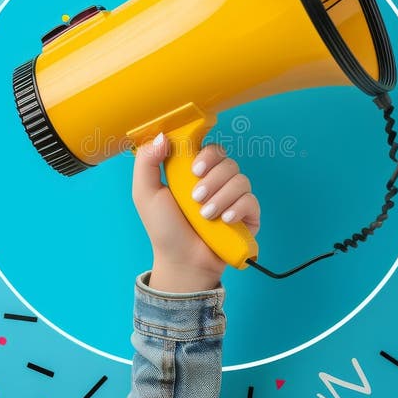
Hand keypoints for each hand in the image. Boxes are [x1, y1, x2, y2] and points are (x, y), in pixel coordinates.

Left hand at [132, 133, 260, 292]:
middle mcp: (217, 182)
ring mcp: (233, 198)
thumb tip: (162, 136)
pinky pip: (251, 200)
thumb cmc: (164, 229)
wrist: (181, 261)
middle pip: (228, 162)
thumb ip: (146, 161)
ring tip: (205, 215)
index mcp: (194, 172)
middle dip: (212, 179)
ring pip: (240, 180)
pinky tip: (223, 220)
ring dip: (221, 197)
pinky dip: (237, 208)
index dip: (206, 154)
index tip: (195, 170)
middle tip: (196, 198)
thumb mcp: (145, 193)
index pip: (210, 149)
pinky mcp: (247, 215)